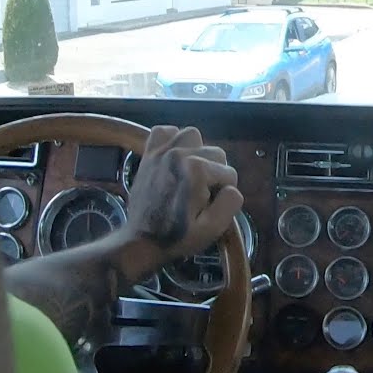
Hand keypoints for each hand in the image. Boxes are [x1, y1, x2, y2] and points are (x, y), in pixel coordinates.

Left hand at [122, 126, 243, 266]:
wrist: (141, 240)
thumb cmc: (178, 236)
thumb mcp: (213, 228)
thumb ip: (231, 202)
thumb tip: (231, 187)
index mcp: (196, 170)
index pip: (229, 173)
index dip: (224, 192)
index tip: (209, 206)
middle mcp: (178, 153)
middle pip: (216, 153)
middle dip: (214, 173)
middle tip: (201, 194)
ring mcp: (161, 151)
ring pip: (194, 136)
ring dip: (197, 152)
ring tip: (192, 173)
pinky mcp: (149, 154)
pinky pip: (164, 131)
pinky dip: (172, 139)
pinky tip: (175, 157)